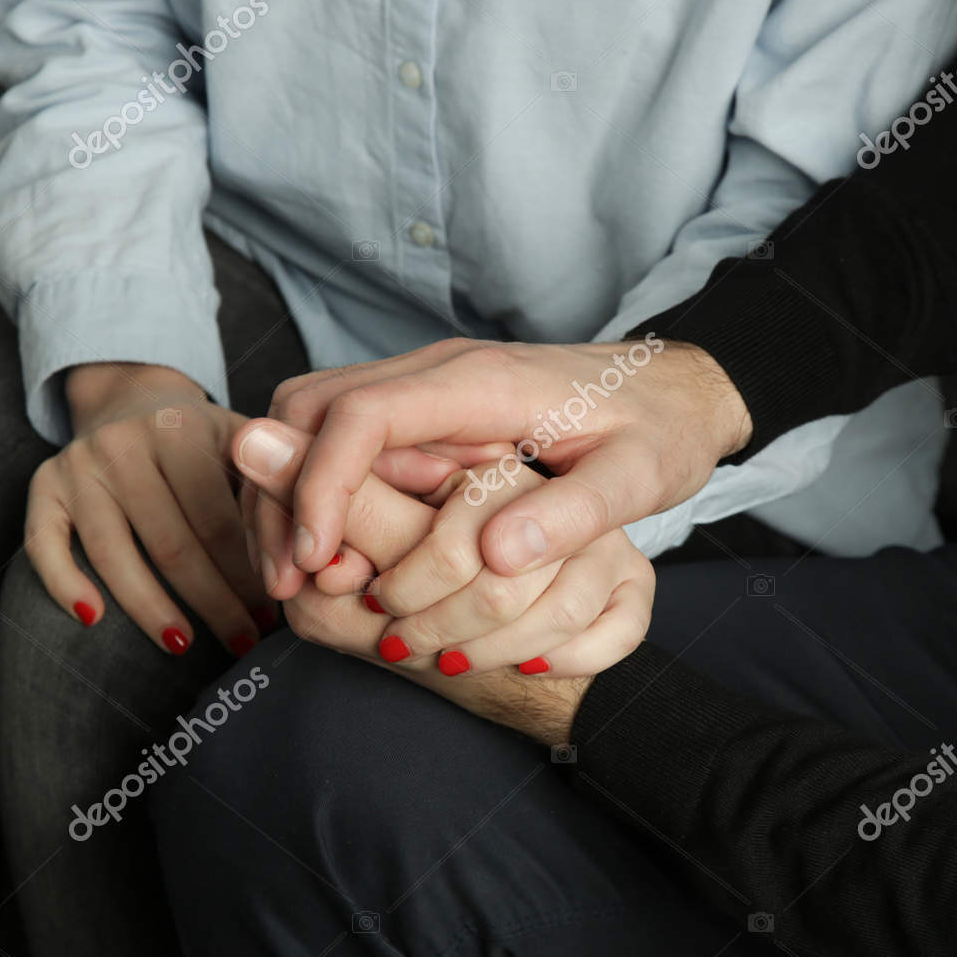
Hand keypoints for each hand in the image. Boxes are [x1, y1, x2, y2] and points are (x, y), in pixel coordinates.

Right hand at [23, 361, 269, 654]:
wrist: (133, 397)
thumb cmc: (204, 439)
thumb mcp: (242, 440)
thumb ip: (272, 484)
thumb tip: (309, 559)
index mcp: (183, 428)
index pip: (219, 518)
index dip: (247, 572)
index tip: (274, 612)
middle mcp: (124, 444)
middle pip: (172, 542)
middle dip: (212, 600)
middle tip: (243, 640)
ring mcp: (79, 465)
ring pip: (113, 552)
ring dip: (151, 608)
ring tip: (185, 645)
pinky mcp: (43, 484)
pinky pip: (44, 542)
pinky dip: (64, 583)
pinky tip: (93, 619)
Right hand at [252, 336, 749, 596]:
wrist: (675, 391)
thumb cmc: (660, 430)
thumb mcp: (639, 478)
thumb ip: (572, 514)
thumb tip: (496, 555)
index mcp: (481, 382)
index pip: (362, 415)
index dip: (320, 486)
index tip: (316, 561)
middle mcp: (438, 373)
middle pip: (309, 410)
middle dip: (281, 494)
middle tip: (289, 583)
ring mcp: (425, 390)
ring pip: (314, 423)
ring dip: (290, 496)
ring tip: (298, 580)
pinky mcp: (425, 415)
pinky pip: (344, 441)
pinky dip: (319, 495)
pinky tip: (332, 557)